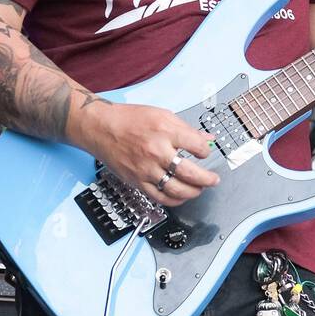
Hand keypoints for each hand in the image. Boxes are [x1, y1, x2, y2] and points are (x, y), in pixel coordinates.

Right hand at [88, 104, 218, 207]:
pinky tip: (181, 196)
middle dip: (207, 179)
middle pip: (190, 172)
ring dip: (194, 192)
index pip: (197, 146)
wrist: (101, 128)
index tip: (205, 152)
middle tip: (213, 179)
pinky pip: (160, 197)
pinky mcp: (137, 181)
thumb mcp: (162, 115)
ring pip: (177, 189)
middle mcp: (157, 151)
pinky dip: (174, 200)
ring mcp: (146, 169)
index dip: (206, 151)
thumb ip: (186, 129)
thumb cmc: (129, 119)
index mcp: (165, 131)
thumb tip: (207, 139)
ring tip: (200, 189)